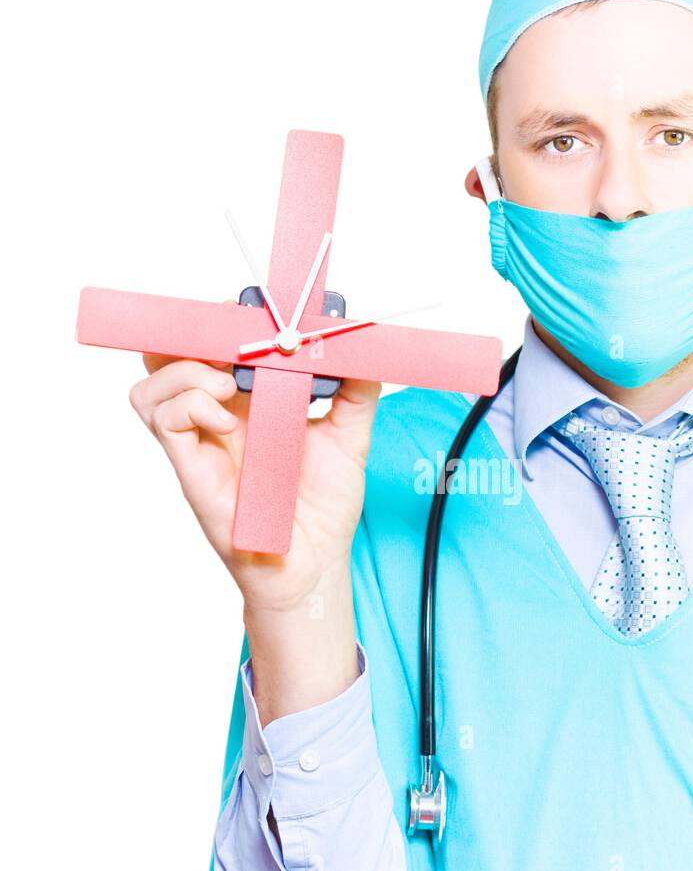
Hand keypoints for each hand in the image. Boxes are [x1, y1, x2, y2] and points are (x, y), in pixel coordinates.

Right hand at [128, 299, 380, 611]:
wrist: (315, 563)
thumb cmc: (325, 505)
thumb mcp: (352, 436)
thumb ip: (357, 389)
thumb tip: (362, 342)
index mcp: (252, 399)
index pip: (217, 341)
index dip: (224, 317)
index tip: (253, 307)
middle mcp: (218, 414)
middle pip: (172, 351)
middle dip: (195, 330)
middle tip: (234, 332)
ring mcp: (199, 439)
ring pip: (152, 381)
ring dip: (186, 368)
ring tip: (230, 384)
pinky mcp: (189, 465)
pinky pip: (162, 418)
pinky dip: (190, 404)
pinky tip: (226, 420)